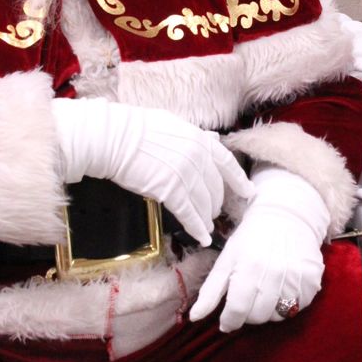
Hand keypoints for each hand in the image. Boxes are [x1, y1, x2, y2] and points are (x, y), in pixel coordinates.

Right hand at [51, 98, 253, 246]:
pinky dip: (197, 228)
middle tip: (216, 212)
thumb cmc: (136, 129)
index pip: (226, 163)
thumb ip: (195, 135)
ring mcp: (185, 173)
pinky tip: (202, 237)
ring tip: (207, 226)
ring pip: (204, 202)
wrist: (114, 138)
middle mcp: (197, 156)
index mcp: (199, 139)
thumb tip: (213, 139)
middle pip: (216, 186)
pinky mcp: (170, 190)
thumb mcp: (172, 124)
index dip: (239, 180)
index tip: (248, 192)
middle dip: (217, 202)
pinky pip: (189, 214)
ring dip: (207, 217)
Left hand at [189, 165, 328, 331]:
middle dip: (249, 313)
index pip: (237, 311)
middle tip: (248, 297)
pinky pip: (299, 306)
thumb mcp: (226, 259)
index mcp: (249, 267)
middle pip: (258, 316)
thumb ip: (211, 291)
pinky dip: (290, 302)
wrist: (286, 215)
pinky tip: (283, 286)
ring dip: (270, 309)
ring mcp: (297, 276)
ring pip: (279, 315)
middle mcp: (275, 272)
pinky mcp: (313, 278)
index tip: (228, 318)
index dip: (230, 320)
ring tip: (266, 290)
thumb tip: (194, 318)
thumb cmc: (251, 238)